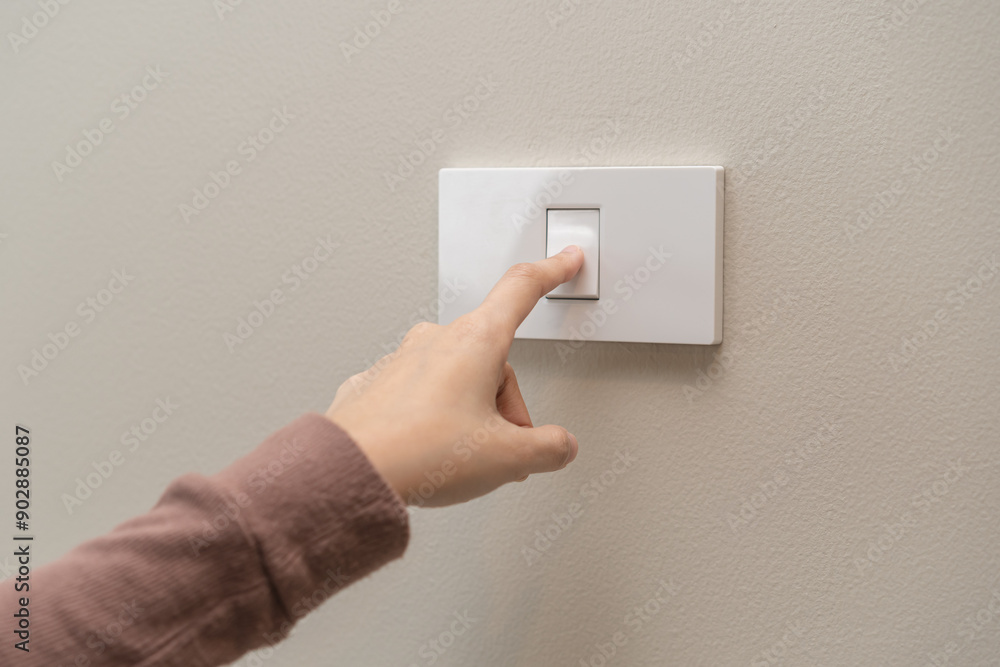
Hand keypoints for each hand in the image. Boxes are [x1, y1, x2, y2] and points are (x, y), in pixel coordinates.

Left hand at [326, 246, 584, 506]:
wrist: (353, 472)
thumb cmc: (420, 452)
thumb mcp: (507, 457)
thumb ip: (547, 447)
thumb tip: (559, 446)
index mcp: (476, 341)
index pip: (521, 290)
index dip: (550, 274)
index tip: (565, 260)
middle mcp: (436, 341)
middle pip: (492, 360)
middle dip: (505, 406)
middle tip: (504, 452)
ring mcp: (401, 360)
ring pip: (455, 379)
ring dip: (470, 413)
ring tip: (461, 459)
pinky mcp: (375, 384)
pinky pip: (418, 395)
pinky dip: (432, 419)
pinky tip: (428, 451)